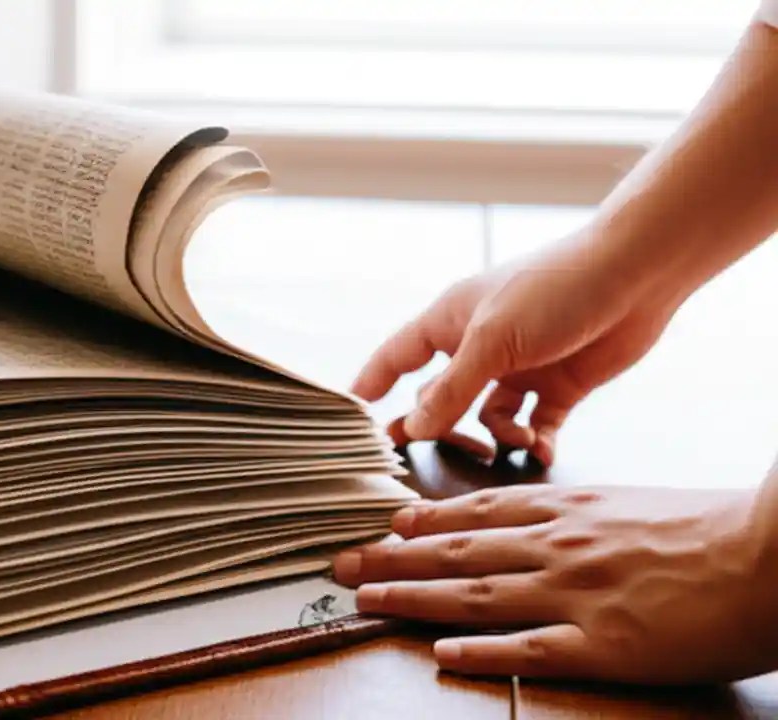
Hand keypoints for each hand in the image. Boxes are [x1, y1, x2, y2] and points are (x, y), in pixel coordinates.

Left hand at [332, 485, 777, 682]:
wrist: (769, 555)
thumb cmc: (706, 527)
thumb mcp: (626, 502)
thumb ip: (573, 511)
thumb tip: (530, 518)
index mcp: (567, 511)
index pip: (477, 514)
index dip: (424, 520)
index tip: (386, 522)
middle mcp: (557, 547)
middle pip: (457, 553)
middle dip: (393, 557)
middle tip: (342, 561)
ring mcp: (576, 595)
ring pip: (475, 595)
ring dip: (413, 597)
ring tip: (366, 598)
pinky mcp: (604, 645)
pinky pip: (531, 649)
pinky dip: (482, 651)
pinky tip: (443, 652)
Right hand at [352, 236, 681, 465]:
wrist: (637, 274)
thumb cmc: (555, 289)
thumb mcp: (491, 341)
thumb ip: (451, 389)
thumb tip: (415, 427)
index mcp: (452, 320)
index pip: (398, 356)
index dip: (373, 383)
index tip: (351, 414)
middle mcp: (481, 345)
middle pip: (441, 395)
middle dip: (434, 424)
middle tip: (417, 453)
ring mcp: (521, 366)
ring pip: (487, 416)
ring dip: (497, 434)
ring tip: (514, 438)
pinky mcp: (560, 384)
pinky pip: (535, 424)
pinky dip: (535, 440)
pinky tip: (541, 448)